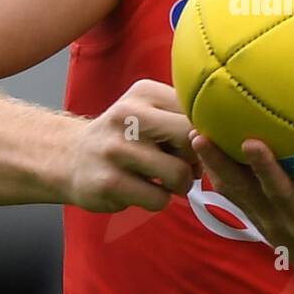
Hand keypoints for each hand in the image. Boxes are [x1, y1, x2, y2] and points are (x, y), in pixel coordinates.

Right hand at [63, 79, 200, 212]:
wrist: (69, 157)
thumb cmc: (123, 137)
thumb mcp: (147, 110)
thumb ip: (181, 115)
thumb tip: (224, 137)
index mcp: (145, 93)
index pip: (196, 113)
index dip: (204, 136)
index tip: (192, 146)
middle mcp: (128, 115)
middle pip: (191, 140)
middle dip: (196, 161)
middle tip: (184, 167)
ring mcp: (116, 149)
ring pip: (179, 175)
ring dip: (179, 186)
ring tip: (164, 182)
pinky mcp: (109, 182)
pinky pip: (159, 200)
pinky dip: (159, 201)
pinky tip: (142, 190)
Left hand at [190, 126, 293, 283]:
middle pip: (280, 192)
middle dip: (265, 168)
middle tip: (250, 139)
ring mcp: (276, 223)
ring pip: (245, 194)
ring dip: (222, 168)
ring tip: (200, 138)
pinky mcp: (258, 221)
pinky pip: (233, 195)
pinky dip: (215, 172)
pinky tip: (198, 143)